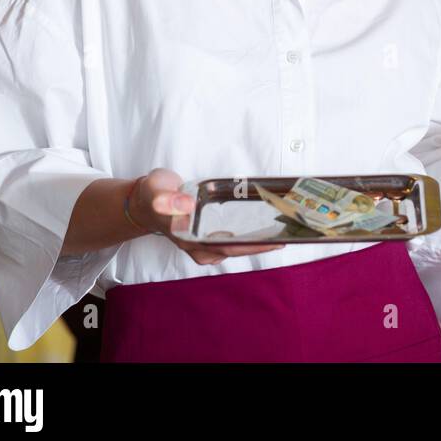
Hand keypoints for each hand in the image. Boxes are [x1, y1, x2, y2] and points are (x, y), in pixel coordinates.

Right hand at [131, 168, 285, 265]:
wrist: (147, 198)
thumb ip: (168, 199)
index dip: (255, 246)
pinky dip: (253, 229)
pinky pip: (237, 234)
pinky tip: (269, 220)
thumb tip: (187, 206)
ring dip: (263, 237)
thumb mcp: (156, 192)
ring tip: (288, 226)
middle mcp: (202, 245)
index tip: (280, 241)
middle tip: (294, 231)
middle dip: (267, 242)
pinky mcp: (212, 231)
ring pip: (240, 243)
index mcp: (191, 239)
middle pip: (241, 248)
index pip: (230, 248)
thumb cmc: (153, 196)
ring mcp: (207, 240)